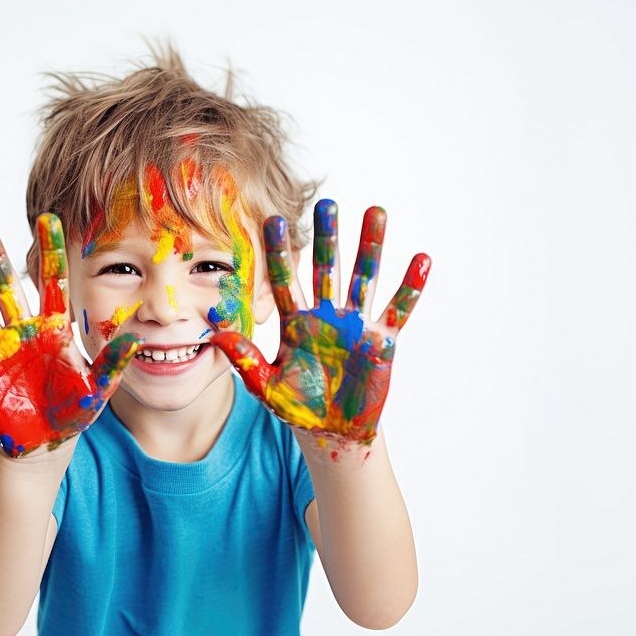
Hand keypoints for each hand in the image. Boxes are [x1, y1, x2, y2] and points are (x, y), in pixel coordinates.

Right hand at [0, 214, 141, 457]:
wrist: (45, 442)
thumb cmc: (73, 410)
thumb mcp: (98, 388)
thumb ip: (113, 363)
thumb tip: (137, 339)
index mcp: (53, 328)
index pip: (52, 282)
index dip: (50, 251)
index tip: (48, 218)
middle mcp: (22, 330)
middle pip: (7, 288)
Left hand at [211, 200, 430, 443]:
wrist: (330, 432)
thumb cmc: (297, 407)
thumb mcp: (265, 384)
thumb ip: (244, 358)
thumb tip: (215, 333)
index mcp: (295, 322)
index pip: (285, 281)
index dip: (279, 253)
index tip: (273, 220)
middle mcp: (325, 316)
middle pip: (326, 268)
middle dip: (327, 237)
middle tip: (327, 203)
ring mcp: (354, 325)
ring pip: (363, 278)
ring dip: (371, 246)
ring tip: (377, 212)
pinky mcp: (381, 341)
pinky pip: (397, 310)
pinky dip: (410, 287)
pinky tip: (421, 260)